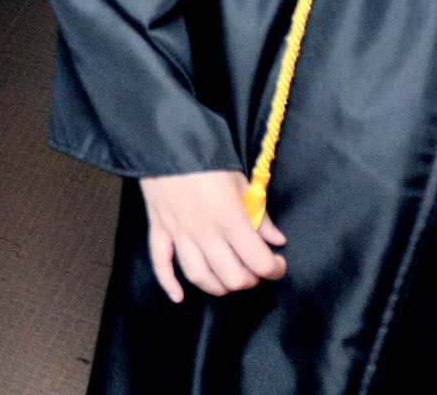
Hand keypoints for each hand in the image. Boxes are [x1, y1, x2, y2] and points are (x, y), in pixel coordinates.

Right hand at [139, 171, 286, 302]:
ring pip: (199, 276)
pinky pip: (160, 262)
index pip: (259, 262)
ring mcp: (179, 233)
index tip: (278, 263)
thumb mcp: (241, 181)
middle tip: (253, 269)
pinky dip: (168, 283)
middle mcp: (205, 232)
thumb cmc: (207, 158)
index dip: (274, 269)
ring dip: (217, 286)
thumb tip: (276, 239)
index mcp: (230, 219)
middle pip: (232, 277)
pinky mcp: (159, 228)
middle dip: (248, 279)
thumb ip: (260, 214)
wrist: (166, 140)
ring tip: (227, 278)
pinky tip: (179, 296)